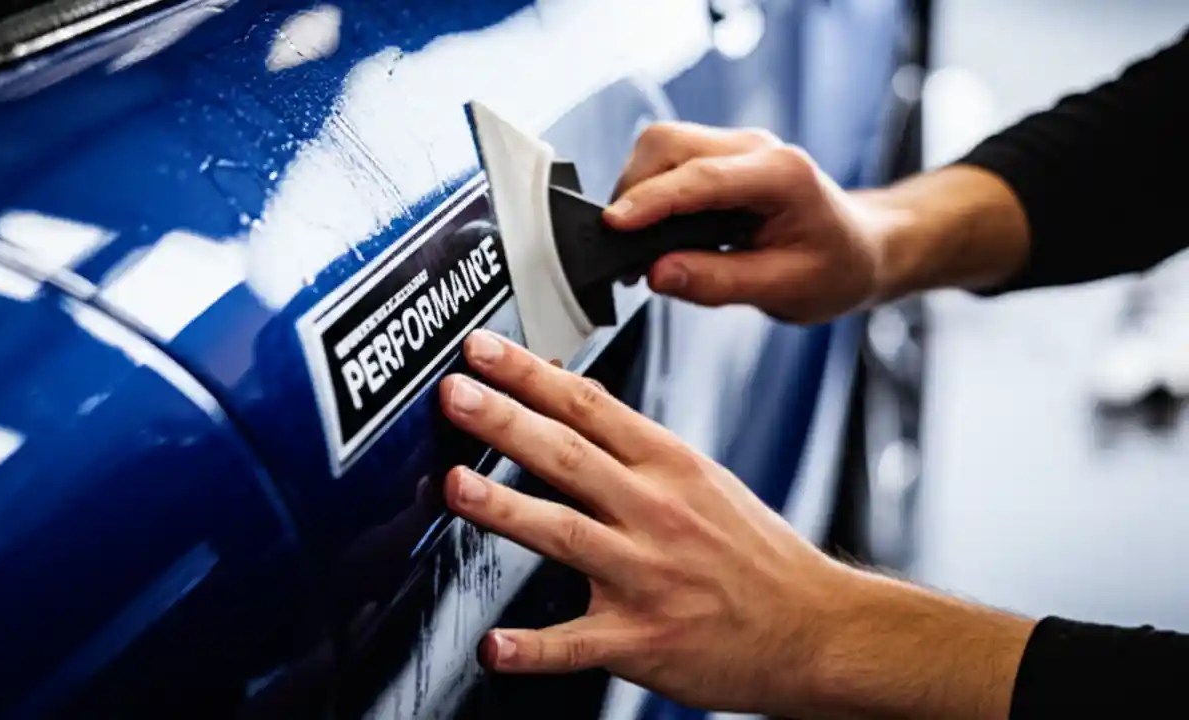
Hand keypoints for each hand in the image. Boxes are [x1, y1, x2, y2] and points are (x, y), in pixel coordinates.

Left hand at [439, 329, 1034, 717]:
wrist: (818, 629)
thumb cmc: (757, 553)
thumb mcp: (704, 479)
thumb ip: (635, 444)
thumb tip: (577, 396)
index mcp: (671, 466)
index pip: (589, 405)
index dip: (529, 374)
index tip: (483, 349)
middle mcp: (657, 513)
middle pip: (569, 456)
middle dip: (505, 421)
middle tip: (454, 394)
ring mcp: (648, 576)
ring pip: (566, 534)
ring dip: (506, 509)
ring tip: (455, 488)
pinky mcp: (643, 639)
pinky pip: (578, 643)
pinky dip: (533, 647)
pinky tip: (494, 646)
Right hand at [604, 122, 888, 322]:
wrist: (861, 249)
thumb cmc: (835, 268)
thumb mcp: (785, 289)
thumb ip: (718, 282)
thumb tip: (657, 274)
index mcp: (782, 175)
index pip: (699, 178)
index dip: (651, 201)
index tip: (614, 224)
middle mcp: (756, 148)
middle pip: (668, 144)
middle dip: (634, 190)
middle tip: (623, 246)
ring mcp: (737, 147)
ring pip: (662, 146)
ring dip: (638, 189)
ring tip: (637, 243)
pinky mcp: (721, 157)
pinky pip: (670, 160)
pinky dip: (651, 191)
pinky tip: (655, 230)